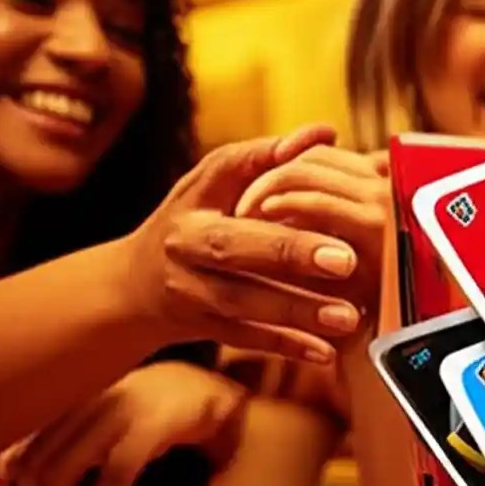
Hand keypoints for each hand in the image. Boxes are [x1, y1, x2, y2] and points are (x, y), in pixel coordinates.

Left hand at [0, 362, 245, 485]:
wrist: (222, 391)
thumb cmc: (168, 406)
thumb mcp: (116, 415)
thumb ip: (81, 435)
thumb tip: (39, 475)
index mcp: (83, 396)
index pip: (26, 434)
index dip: (5, 470)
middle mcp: (94, 399)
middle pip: (41, 459)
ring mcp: (124, 409)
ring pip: (67, 468)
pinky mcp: (155, 423)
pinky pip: (115, 471)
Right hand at [124, 125, 364, 362]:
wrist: (135, 285)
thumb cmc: (196, 221)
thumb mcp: (217, 184)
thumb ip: (268, 157)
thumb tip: (326, 132)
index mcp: (194, 199)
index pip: (227, 172)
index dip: (267, 165)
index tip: (314, 165)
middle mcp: (186, 243)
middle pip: (235, 247)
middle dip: (290, 252)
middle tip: (346, 260)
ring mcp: (189, 289)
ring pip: (243, 301)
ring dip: (298, 309)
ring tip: (349, 316)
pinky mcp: (201, 327)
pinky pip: (245, 338)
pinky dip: (285, 346)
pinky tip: (325, 352)